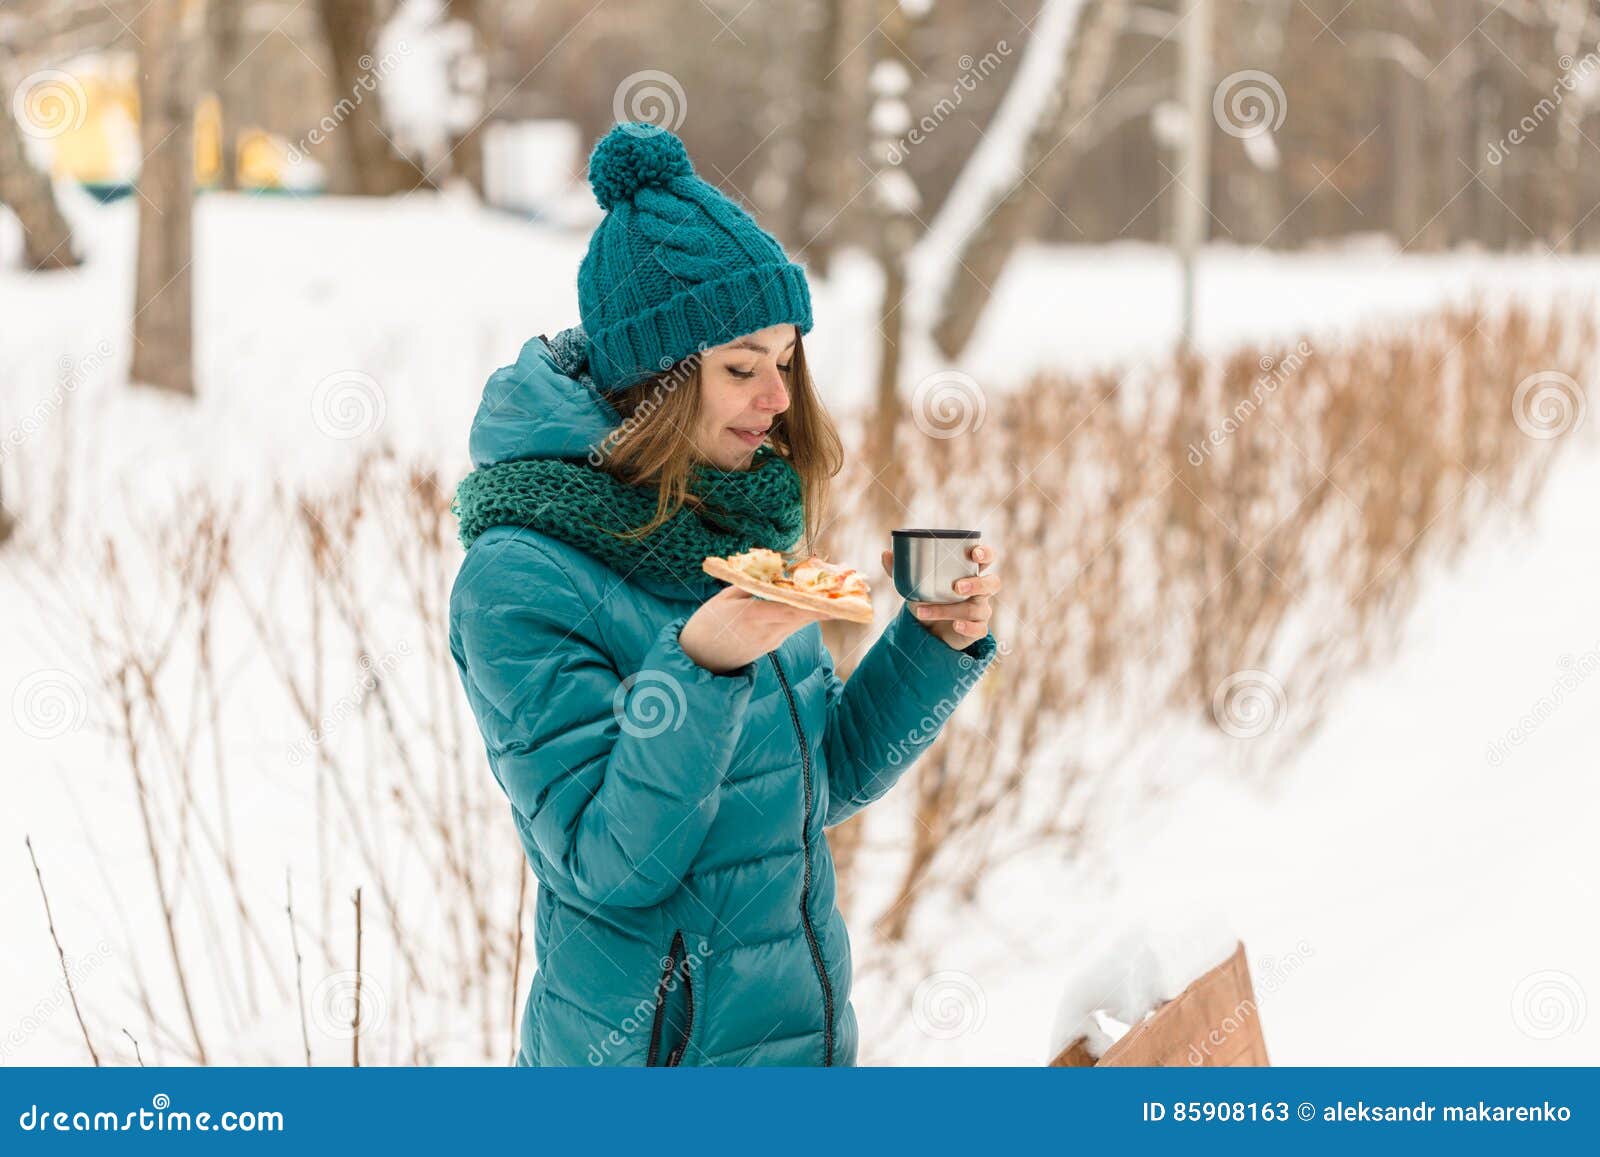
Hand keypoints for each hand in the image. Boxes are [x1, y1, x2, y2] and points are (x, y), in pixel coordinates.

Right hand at [680, 584, 825, 673]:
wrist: (698, 659)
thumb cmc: (707, 623)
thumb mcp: (723, 599)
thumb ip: (750, 586)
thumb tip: (773, 574)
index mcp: (752, 617)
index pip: (789, 610)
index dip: (813, 605)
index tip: (833, 598)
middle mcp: (766, 632)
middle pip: (802, 618)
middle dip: (824, 607)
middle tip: (847, 595)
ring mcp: (769, 642)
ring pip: (798, 623)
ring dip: (816, 610)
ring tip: (833, 594)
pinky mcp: (769, 647)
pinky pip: (789, 628)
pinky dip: (800, 616)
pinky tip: (809, 604)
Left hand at [880, 541, 1000, 650]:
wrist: (928, 629)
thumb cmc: (928, 598)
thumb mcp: (914, 584)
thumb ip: (901, 570)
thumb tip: (885, 553)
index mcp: (968, 571)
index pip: (987, 558)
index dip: (986, 554)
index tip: (975, 554)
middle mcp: (979, 590)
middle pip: (992, 583)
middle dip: (977, 583)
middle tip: (957, 587)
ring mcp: (981, 609)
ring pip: (976, 608)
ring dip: (949, 610)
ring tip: (922, 611)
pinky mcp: (978, 628)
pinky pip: (979, 629)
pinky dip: (967, 627)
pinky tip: (955, 626)